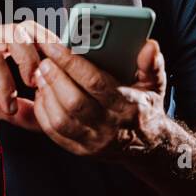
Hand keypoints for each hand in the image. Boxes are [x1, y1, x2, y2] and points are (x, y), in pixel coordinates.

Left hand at [31, 37, 170, 158]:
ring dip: (46, 94)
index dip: (72, 63)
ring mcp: (94, 141)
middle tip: (43, 59)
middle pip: (74, 102)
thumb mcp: (155, 84)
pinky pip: (54, 133)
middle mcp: (110, 127)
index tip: (55, 46)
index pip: (96, 83)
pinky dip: (43, 112)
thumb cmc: (145, 107)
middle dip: (54, 78)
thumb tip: (150, 45)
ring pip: (61, 120)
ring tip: (40, 74)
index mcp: (129, 106)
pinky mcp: (80, 150)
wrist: (147, 146)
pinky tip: (41, 93)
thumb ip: (151, 63)